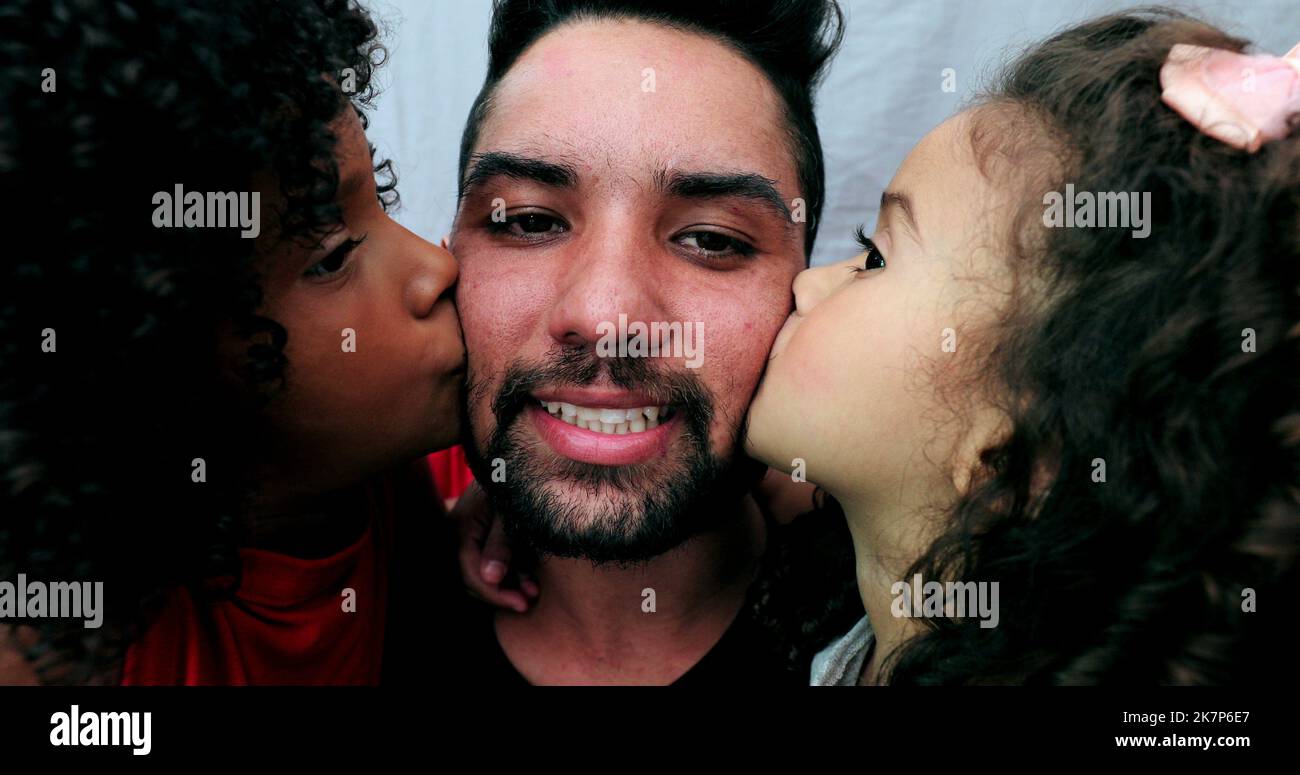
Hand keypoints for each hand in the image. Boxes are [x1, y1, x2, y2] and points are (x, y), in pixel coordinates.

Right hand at [453, 481, 538, 612]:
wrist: (517, 464)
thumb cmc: (514, 485)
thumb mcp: (510, 512)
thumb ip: (501, 543)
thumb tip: (490, 578)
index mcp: (460, 526)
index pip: (469, 570)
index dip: (495, 593)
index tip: (521, 603)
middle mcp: (456, 536)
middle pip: (472, 578)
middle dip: (501, 593)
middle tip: (529, 602)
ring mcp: (466, 539)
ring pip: (481, 576)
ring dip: (507, 586)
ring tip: (533, 592)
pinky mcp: (479, 541)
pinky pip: (489, 567)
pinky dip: (509, 575)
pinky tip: (530, 581)